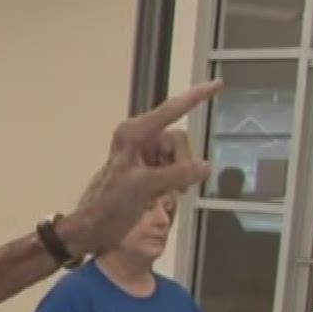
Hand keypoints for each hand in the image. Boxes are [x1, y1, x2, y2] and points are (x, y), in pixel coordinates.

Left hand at [62, 80, 220, 253]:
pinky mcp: (149, 169)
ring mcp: (145, 154)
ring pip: (180, 156)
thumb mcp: (143, 186)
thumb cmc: (110, 203)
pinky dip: (176, 181)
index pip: (171, 110)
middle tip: (177, 187)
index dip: (196, 96)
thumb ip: (176, 174)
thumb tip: (206, 167)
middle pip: (179, 140)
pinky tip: (164, 196)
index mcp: (134, 134)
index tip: (218, 84)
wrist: (94, 227)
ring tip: (166, 194)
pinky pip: (175, 168)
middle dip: (183, 162)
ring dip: (180, 175)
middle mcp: (140, 138)